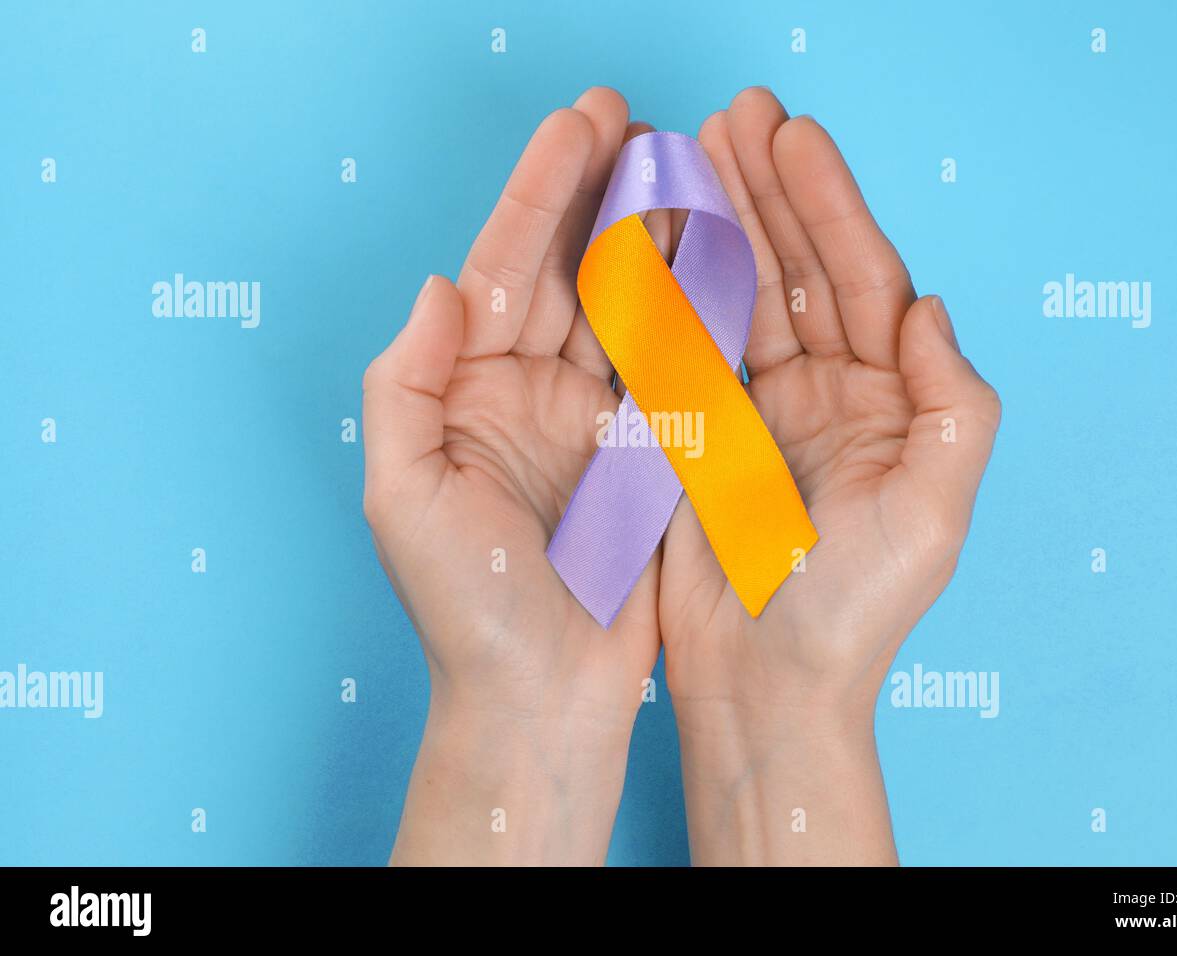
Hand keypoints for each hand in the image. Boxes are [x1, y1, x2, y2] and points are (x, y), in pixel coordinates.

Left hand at [362, 88, 659, 864]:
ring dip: (653, 232)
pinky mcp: (651, 449)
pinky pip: (675, 363)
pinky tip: (719, 249)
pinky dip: (697, 305)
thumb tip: (440, 285)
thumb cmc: (461, 610)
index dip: (538, 191)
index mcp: (468, 389)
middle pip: (567, 267)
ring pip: (626, 302)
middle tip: (637, 118)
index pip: (502, 268)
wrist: (541, 697)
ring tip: (685, 163)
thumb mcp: (403, 497)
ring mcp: (595, 416)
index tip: (579, 124)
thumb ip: (407, 386)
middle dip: (599, 190)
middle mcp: (529, 390)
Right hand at [659, 89, 1000, 863]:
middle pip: (799, 270)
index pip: (865, 282)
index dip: (830, 206)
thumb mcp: (934, 512)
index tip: (794, 137)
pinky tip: (652, 230)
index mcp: (889, 401)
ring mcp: (759, 407)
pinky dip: (669, 286)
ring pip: (739, 293)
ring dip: (718, 220)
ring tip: (691, 149)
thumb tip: (928, 306)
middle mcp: (828, 392)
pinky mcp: (698, 431)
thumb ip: (954, 405)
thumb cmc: (854, 612)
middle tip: (734, 114)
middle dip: (768, 191)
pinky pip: (685, 343)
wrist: (764, 685)